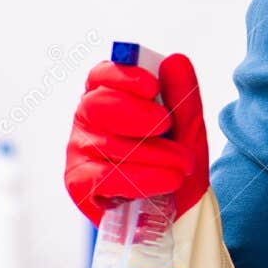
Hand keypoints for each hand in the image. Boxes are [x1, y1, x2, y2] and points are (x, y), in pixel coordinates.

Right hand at [64, 53, 209, 226]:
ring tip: (185, 165)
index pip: (101, 75)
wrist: (180, 207)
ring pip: (109, 145)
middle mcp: (87, 120)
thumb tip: (175, 60)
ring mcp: (79, 151)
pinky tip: (168, 181)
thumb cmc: (176, 159)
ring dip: (155, 155)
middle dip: (136, 113)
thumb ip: (182, 94)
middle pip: (97, 105)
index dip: (123, 77)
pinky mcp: (79, 183)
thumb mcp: (188, 125)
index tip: (152, 86)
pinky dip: (143, 179)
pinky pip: (105, 177)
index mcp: (108, 95)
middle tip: (167, 125)